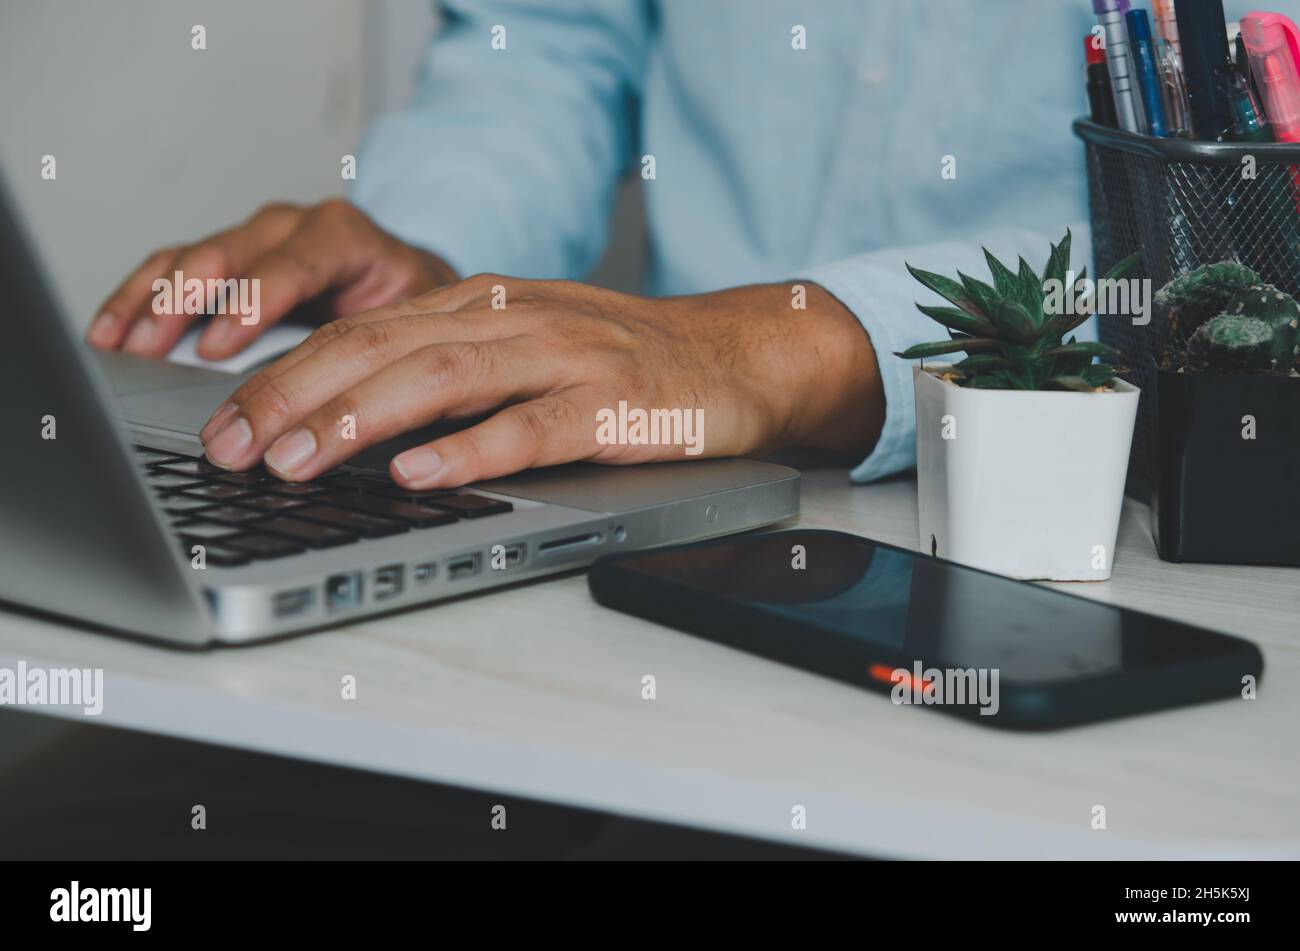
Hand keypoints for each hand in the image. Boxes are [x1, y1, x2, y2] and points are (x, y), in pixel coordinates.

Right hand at [86, 199, 456, 358]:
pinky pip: (173, 268)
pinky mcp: (230, 257)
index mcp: (346, 238)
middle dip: (187, 305)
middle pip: (230, 253)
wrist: (413, 286)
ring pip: (193, 257)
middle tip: (152, 352)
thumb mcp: (409, 330)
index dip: (254, 304)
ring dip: (152, 303)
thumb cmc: (412, 310)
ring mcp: (257, 238)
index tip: (218, 350)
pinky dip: (140, 299)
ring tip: (119, 346)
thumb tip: (336, 413)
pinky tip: (111, 333)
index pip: (295, 263)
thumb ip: (373, 357)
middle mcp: (295, 228)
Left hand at [198, 276, 883, 486]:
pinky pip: (531, 427)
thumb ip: (452, 375)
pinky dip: (469, 448)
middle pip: (384, 347)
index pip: (364, 330)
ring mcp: (567, 357)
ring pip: (445, 378)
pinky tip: (419, 472)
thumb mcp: (527, 351)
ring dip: (362, 419)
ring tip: (300, 460)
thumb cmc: (627, 364)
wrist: (741, 355)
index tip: (227, 425)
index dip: (286, 374)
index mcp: (485, 306)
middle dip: (296, 396)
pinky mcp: (613, 405)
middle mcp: (516, 320)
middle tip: (234, 449)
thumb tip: (354, 426)